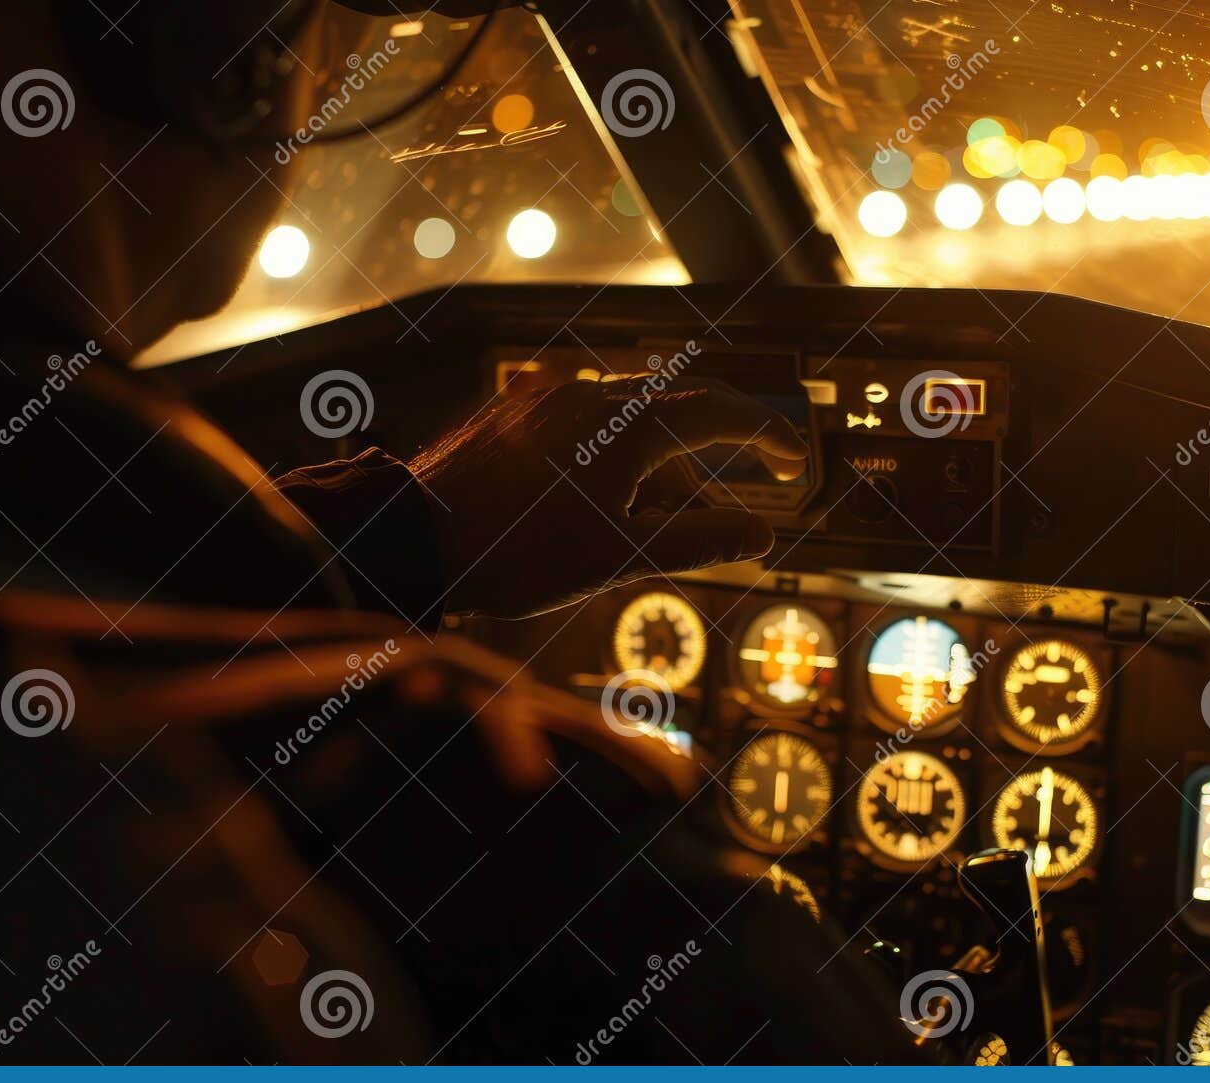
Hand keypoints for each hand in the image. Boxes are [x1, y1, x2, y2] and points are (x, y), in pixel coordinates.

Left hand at [411, 375, 807, 617]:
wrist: (412, 536)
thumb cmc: (519, 554)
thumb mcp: (620, 556)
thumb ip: (698, 540)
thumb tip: (763, 535)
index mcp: (629, 427)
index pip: (722, 413)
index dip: (769, 434)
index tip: (797, 458)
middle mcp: (593, 398)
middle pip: (682, 401)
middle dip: (728, 432)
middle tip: (760, 466)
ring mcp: (549, 400)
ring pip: (632, 413)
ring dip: (670, 451)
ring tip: (673, 507)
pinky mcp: (515, 411)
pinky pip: (587, 419)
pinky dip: (621, 447)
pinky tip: (608, 491)